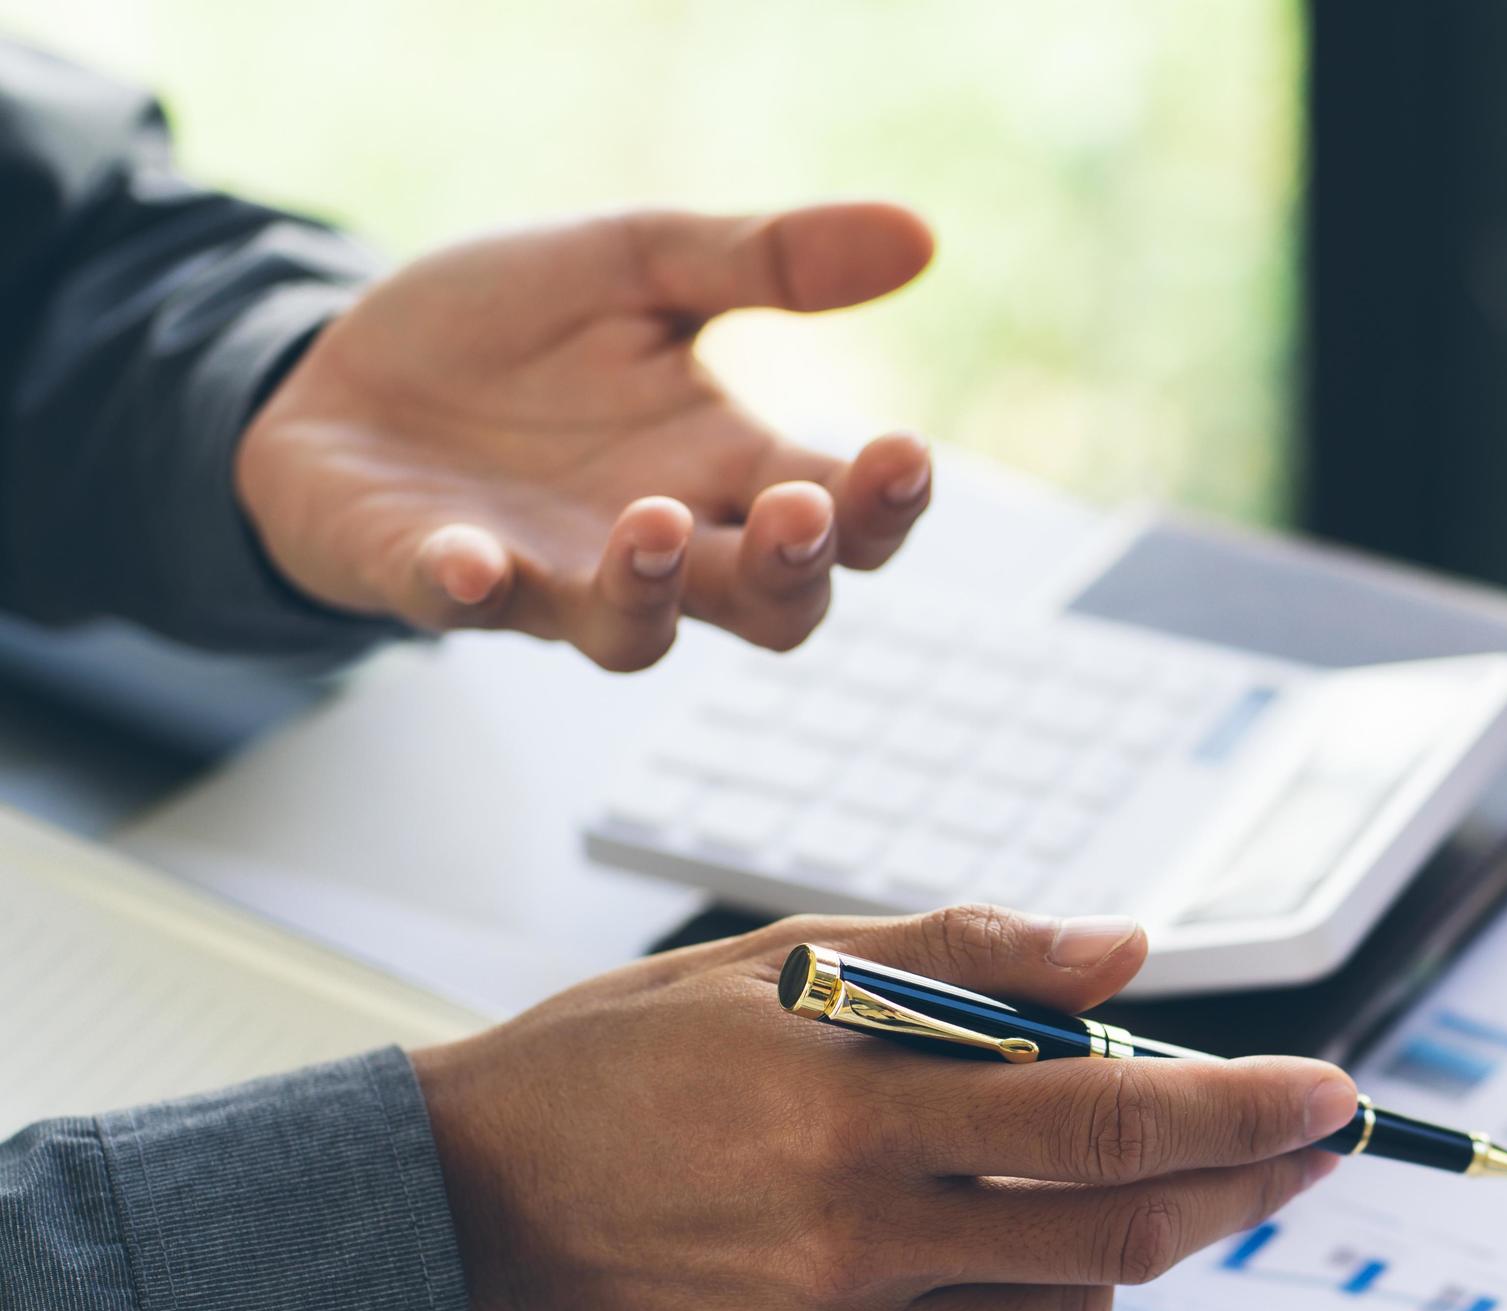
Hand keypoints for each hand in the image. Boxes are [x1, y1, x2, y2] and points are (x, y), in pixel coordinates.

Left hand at [235, 203, 939, 670]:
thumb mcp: (641, 265)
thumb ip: (768, 260)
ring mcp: (554, 576)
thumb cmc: (513, 337)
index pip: (844, 520)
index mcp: (724, 470)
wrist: (343, 363)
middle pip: (772, 607)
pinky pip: (464, 607)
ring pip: (636, 635)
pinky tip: (472, 557)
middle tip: (798, 510)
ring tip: (655, 522)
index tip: (902, 453)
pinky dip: (473, 588)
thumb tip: (920, 235)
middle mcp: (662, 547)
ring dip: (653, 589)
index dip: (884, 505)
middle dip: (795, 568)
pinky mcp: (438, 577)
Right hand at [415, 907, 1358, 1310]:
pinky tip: (945, 1259)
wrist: (475, 1211)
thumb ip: (971, 955)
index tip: (1335, 1099)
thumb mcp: (786, 959)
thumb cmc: (633, 1062)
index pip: (1110, 1121)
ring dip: (1105, 1237)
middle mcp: (856, 1246)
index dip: (1246, 1112)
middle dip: (1240, 1187)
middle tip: (1296, 1146)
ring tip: (1034, 1176)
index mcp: (854, 1114)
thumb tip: (1131, 958)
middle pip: (1126, 1234)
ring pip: (1074, 1305)